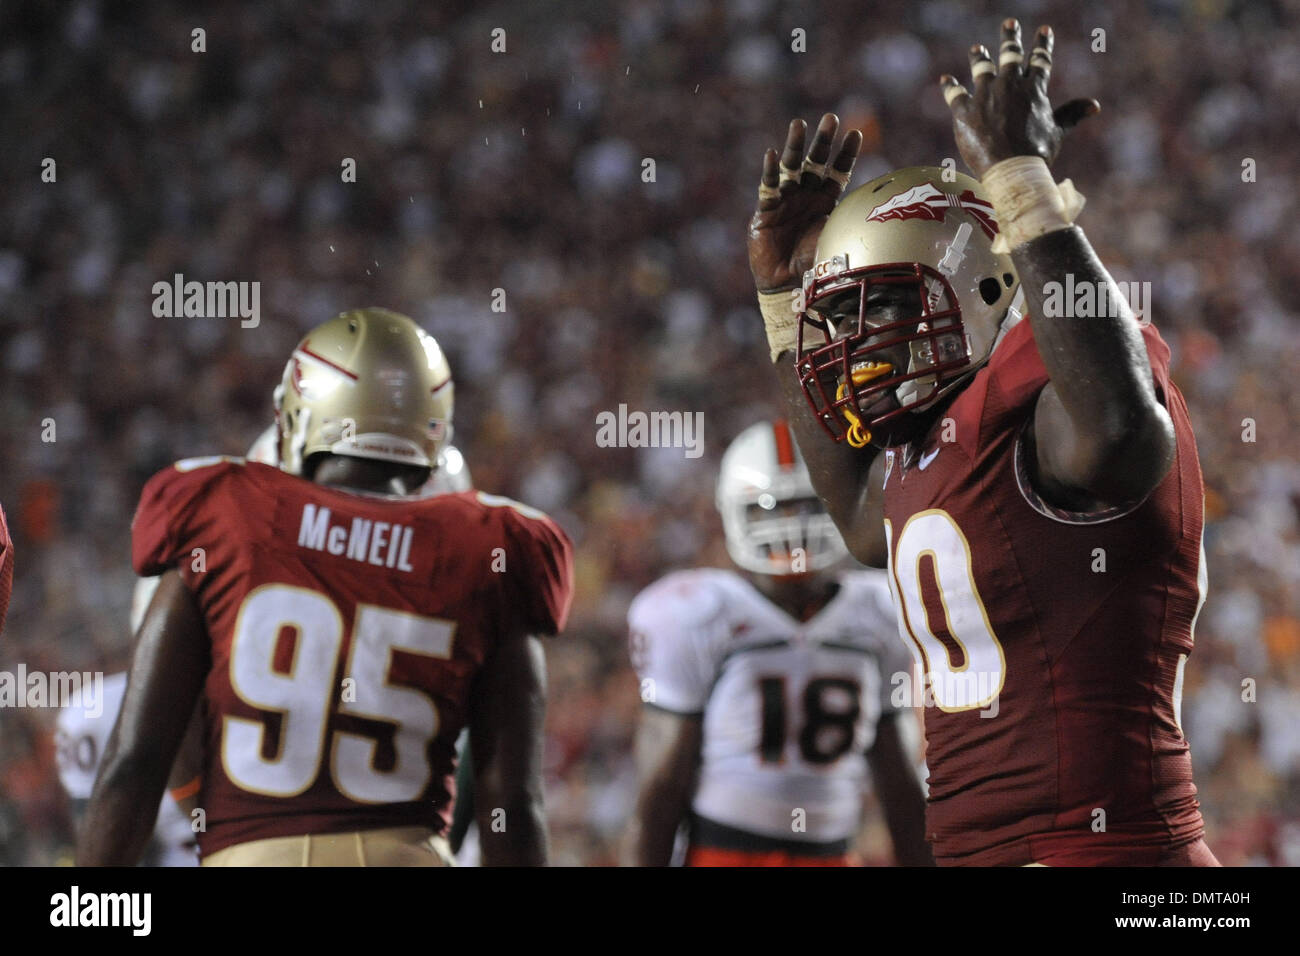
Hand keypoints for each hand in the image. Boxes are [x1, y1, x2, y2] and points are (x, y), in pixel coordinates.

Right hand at [747, 114, 861, 291]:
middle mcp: (805, 195)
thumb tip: (887, 212)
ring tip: (799, 125)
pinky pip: (768, 188)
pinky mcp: (765, 211)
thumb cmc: (814, 264)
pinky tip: (771, 155)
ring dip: (795, 146)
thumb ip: (852, 220)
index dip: (845, 153)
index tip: (855, 133)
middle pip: (815, 161)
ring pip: (791, 167)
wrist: (788, 285)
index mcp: (824, 201)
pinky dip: (770, 172)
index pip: (837, 170)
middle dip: (822, 140)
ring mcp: (785, 200)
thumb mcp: (838, 237)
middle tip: (831, 118)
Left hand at [940, 19, 1098, 178]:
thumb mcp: (1057, 131)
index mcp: (1033, 88)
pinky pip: (955, 94)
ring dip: (979, 57)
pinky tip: (946, 79)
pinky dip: (950, 86)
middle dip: (1010, 38)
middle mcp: (1009, 85)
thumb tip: (1095, 105)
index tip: (1044, 31)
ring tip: (977, 49)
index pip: (1040, 61)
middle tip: (1009, 24)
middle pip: (1010, 55)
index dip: (1042, 45)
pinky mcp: (964, 110)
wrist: (1010, 168)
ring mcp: (985, 95)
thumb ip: (1072, 114)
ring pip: (981, 69)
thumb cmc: (1036, 152)